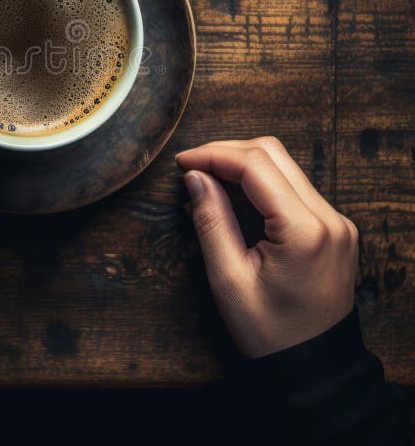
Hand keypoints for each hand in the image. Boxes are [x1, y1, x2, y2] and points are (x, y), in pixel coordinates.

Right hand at [176, 136, 357, 357]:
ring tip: (208, 178)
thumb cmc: (270, 333)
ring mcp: (337, 222)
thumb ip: (211, 221)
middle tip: (192, 166)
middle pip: (274, 153)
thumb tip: (195, 177)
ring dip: (243, 163)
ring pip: (285, 164)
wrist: (313, 368)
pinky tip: (235, 193)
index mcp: (306, 231)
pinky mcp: (334, 228)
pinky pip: (295, 185)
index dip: (214, 155)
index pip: (256, 165)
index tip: (182, 162)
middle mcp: (330, 218)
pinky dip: (261, 180)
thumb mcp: (229, 280)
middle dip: (227, 151)